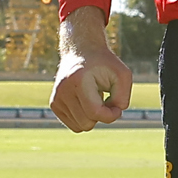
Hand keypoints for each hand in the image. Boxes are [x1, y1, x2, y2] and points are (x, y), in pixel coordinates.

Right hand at [49, 8, 132, 131]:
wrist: (81, 50)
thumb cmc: (104, 64)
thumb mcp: (122, 75)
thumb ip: (122, 97)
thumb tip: (113, 115)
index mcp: (79, 80)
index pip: (94, 112)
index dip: (111, 115)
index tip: (118, 108)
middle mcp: (63, 90)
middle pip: (87, 123)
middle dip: (101, 116)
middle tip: (106, 100)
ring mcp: (56, 98)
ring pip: (80, 127)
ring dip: (92, 117)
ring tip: (94, 98)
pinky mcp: (54, 104)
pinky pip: (74, 125)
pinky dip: (84, 118)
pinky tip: (86, 102)